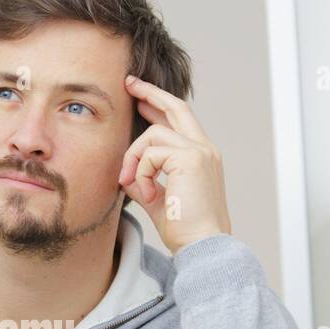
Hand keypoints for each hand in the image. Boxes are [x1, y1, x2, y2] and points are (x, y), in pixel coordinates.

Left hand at [117, 74, 231, 253]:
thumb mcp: (157, 197)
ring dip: (134, 158)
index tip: (139, 97)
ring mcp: (200, 151)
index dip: (159, 105)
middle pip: (177, 107)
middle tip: (128, 83)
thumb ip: (144, 178)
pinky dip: (140, 173)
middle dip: (150, 92)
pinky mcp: (191, 158)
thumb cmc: (183, 227)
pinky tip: (147, 194)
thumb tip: (124, 169)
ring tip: (132, 184)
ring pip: (153, 134)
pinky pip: (150, 153)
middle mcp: (205, 149)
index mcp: (200, 156)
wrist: (202, 245)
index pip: (179, 121)